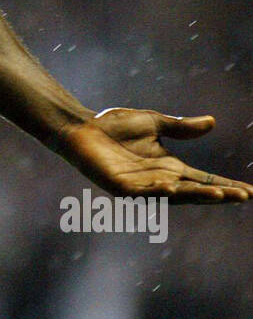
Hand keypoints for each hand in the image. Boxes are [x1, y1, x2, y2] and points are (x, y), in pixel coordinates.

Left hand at [57, 108, 252, 202]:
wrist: (82, 128)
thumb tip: (212, 122)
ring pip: (174, 194)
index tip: (250, 191)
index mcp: (169, 167)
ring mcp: (141, 186)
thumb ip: (181, 127)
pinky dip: (160, 189)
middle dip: (220, 193)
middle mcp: (159, 180)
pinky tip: (174, 186)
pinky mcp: (121, 187)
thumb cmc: (114, 126)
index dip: (226, 185)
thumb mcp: (155, 123)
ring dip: (197, 195)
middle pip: (195, 190)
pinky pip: (144, 192)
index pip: (204, 180)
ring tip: (222, 194)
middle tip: (244, 196)